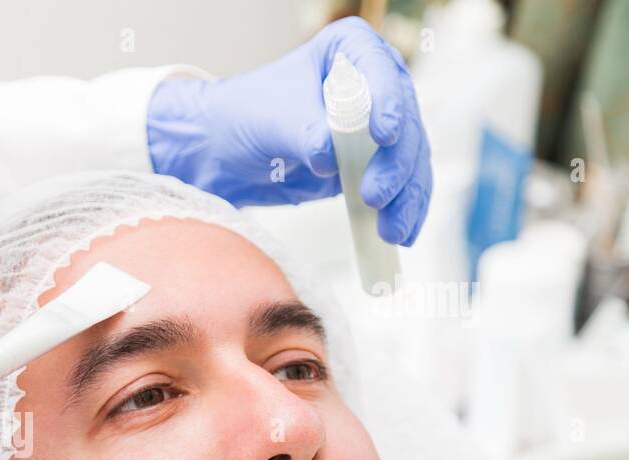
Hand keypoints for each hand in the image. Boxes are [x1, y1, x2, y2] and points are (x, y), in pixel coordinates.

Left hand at [147, 16, 430, 245]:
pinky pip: (401, 185)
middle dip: (396, 164)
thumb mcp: (272, 119)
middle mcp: (375, 82)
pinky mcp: (375, 163)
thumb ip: (304, 132)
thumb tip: (330, 157)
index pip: (381, 72)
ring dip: (405, 197)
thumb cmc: (245, 117)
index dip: (388, 102)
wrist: (226, 150)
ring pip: (410, 159)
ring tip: (392, 231)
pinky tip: (401, 233)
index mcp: (349, 50)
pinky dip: (403, 209)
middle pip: (405, 122)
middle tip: (375, 195)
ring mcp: (378, 125)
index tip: (382, 134)